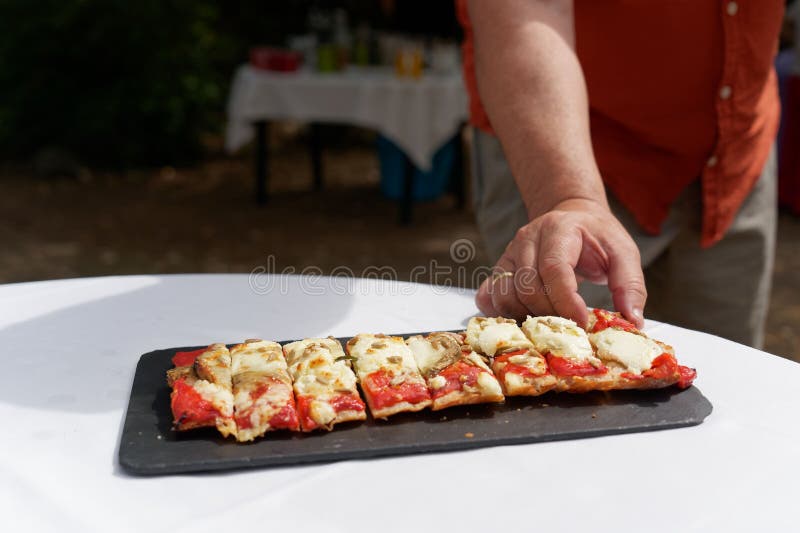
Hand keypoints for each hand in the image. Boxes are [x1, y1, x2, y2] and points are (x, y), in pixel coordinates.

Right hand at [475, 198, 645, 327]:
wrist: (571, 217)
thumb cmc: (597, 237)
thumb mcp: (623, 252)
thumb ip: (630, 284)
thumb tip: (632, 321)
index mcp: (558, 229)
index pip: (554, 268)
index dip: (565, 301)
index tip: (582, 323)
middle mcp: (527, 238)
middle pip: (528, 286)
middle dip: (550, 315)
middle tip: (571, 330)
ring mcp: (509, 253)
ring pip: (506, 295)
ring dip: (527, 318)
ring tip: (551, 326)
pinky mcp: (500, 268)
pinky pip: (490, 296)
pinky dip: (503, 314)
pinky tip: (524, 320)